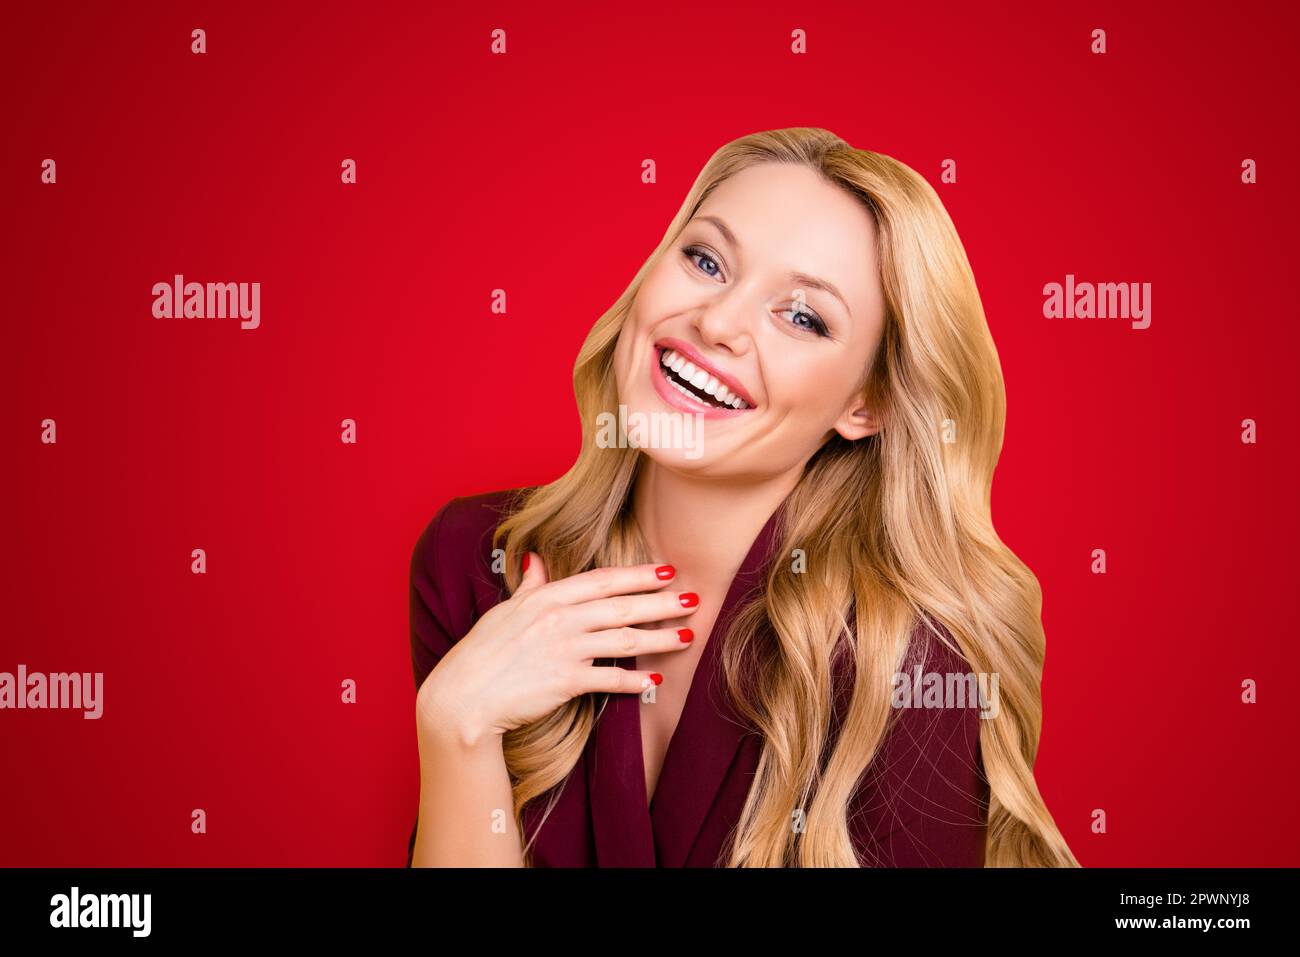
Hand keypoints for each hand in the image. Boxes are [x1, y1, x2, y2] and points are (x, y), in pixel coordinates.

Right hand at [416, 555, 698, 748]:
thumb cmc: (481, 653)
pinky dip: (633, 682)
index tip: (667, 570)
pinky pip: (609, 679)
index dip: (637, 575)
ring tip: (686, 636)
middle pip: (622, 607)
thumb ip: (530, 586)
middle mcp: (560, 619)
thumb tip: (537, 560)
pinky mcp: (565, 682)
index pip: (602, 580)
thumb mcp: (505, 611)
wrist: (462, 697)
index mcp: (547, 597)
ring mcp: (564, 650)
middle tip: (693, 600)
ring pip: (624, 640)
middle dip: (661, 603)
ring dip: (659, 638)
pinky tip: (654, 680)